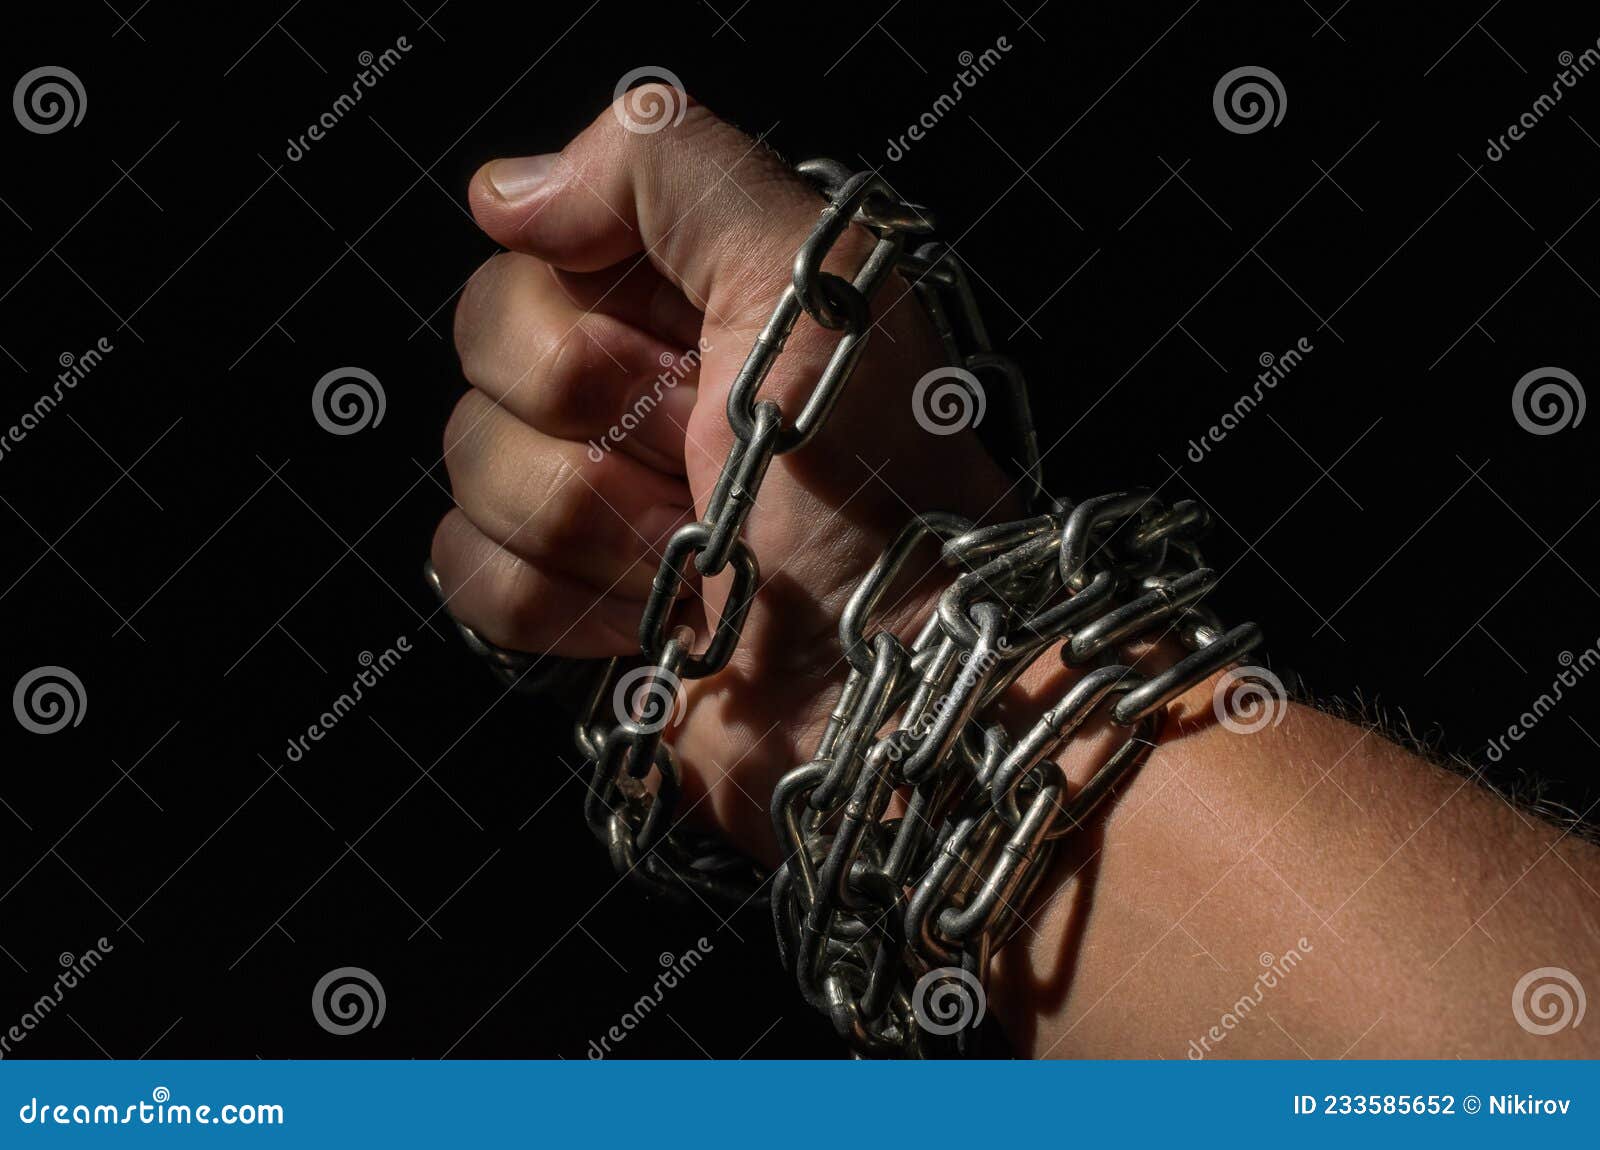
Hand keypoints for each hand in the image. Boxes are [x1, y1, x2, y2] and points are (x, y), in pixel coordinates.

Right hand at [431, 89, 1017, 855]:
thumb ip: (665, 164)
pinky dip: (558, 604)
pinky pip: (467, 571)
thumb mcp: (807, 269)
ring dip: (596, 526)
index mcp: (687, 292)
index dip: (596, 319)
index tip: (695, 363)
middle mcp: (637, 382)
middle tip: (704, 463)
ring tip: (700, 556)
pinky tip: (654, 620)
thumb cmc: (876, 480)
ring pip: (473, 466)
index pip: (534, 252)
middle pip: (489, 354)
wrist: (889, 676)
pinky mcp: (569, 600)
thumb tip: (504, 191)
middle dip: (601, 422)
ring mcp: (597, 496)